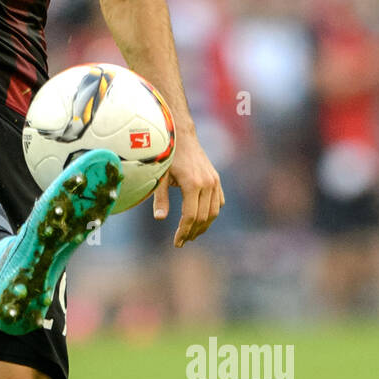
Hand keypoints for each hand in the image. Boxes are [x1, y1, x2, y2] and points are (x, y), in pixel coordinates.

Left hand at [152, 132, 223, 246]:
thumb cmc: (167, 155)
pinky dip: (212, 213)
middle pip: (203, 217)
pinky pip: (218, 202)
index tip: (177, 242)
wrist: (181, 135)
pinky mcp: (216, 179)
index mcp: (192, 184)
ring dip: (203, 226)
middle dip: (192, 232)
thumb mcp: (160, 176)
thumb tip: (160, 218)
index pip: (191, 216)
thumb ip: (160, 198)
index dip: (184, 232)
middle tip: (182, 241)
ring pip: (213, 212)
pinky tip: (202, 220)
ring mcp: (214, 181)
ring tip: (191, 234)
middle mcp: (207, 184)